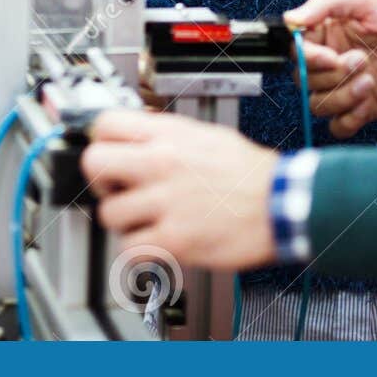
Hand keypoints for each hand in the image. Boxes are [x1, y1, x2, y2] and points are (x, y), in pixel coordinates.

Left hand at [81, 110, 278, 270]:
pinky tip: (154, 244)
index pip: (104, 123)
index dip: (99, 140)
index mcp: (169, 135)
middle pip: (93, 163)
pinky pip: (130, 250)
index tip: (106, 154)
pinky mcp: (175, 239)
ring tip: (145, 221)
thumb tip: (137, 138)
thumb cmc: (251, 173)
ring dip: (123, 222)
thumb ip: (166, 135)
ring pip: (108, 213)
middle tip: (117, 189)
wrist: (283, 203)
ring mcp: (166, 202)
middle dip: (100, 181)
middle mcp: (161, 164)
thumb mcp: (206, 135)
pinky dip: (138, 253)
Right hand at [286, 0, 376, 138]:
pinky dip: (348, 119)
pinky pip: (341, 126)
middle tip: (361, 60)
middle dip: (330, 75)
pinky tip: (369, 100)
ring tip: (371, 80)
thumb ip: (325, 4)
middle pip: (305, 81)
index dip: (308, 57)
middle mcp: (334, 60)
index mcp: (329, 32)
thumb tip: (290, 18)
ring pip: (319, 105)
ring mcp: (350, 86)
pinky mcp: (367, 108)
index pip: (297, 52)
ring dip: (341, 96)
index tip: (328, 55)